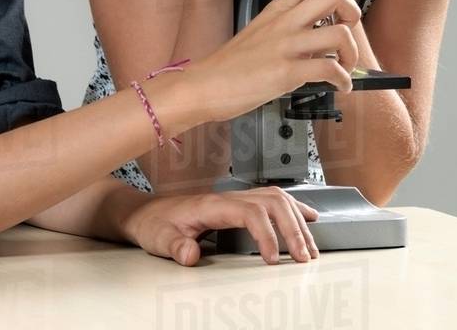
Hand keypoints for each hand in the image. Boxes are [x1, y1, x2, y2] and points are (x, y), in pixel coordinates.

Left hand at [122, 187, 319, 265]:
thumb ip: (175, 247)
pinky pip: (270, 200)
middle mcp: (227, 198)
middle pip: (271, 201)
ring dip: (297, 219)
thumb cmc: (154, 224)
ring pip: (275, 198)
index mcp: (212, 205)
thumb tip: (191, 255)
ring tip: (311, 246)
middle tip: (304, 257)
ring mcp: (233, 198)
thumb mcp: (159, 239)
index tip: (272, 259)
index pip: (250, 212)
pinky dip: (292, 208)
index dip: (266, 234)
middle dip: (292, 227)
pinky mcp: (236, 205)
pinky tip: (306, 218)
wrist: (145, 213)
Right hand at [195, 0, 361, 122]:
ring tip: (346, 64)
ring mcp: (287, 46)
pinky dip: (344, 80)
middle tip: (348, 28)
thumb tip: (313, 34)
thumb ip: (285, 26)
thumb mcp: (258, 30)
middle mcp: (285, 22)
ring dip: (352, 52)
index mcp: (277, 9)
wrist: (206, 84)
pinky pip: (330, 70)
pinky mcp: (287, 72)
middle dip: (353, 10)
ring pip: (340, 33)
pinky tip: (340, 86)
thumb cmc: (231, 63)